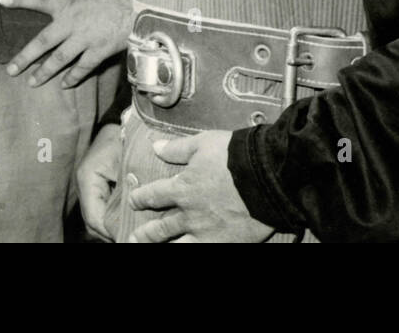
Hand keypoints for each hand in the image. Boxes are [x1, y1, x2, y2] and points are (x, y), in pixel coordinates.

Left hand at [0, 0, 131, 86]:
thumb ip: (81, 2)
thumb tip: (79, 7)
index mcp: (68, 2)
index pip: (39, 0)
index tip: (2, 0)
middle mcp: (70, 22)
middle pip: (42, 42)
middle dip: (24, 57)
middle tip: (11, 69)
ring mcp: (84, 38)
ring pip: (59, 60)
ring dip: (45, 72)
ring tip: (32, 82)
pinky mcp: (99, 49)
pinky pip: (83, 67)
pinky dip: (73, 77)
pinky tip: (66, 84)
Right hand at [76, 124, 122, 241]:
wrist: (126, 118)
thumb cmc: (126, 136)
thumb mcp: (129, 163)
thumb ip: (129, 189)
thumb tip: (134, 217)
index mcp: (88, 178)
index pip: (94, 217)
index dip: (111, 231)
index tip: (129, 235)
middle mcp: (85, 184)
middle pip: (95, 221)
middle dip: (112, 231)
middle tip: (132, 237)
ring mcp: (90, 185)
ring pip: (99, 215)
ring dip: (114, 225)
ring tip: (133, 231)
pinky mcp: (98, 184)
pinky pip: (104, 207)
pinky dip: (116, 215)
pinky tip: (131, 219)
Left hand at [128, 131, 274, 242]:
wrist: (266, 177)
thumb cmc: (234, 156)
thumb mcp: (203, 143)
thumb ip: (177, 149)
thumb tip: (155, 147)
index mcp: (182, 189)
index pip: (154, 195)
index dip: (141, 198)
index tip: (133, 200)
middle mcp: (189, 215)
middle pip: (160, 228)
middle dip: (145, 234)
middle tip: (133, 238)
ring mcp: (206, 234)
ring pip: (177, 247)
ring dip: (161, 249)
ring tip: (149, 251)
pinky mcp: (224, 244)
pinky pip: (201, 253)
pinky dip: (190, 253)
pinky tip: (185, 254)